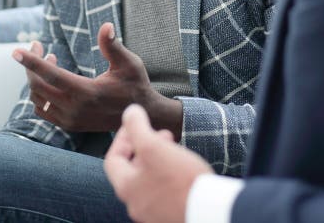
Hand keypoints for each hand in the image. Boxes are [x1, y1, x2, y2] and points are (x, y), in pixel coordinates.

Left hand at [12, 23, 182, 136]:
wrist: (141, 116)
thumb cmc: (135, 85)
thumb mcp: (129, 63)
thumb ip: (113, 46)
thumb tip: (106, 25)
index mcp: (86, 92)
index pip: (51, 75)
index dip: (32, 62)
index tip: (16, 51)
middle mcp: (74, 109)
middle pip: (38, 86)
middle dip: (32, 64)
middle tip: (37, 45)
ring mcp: (70, 120)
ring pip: (38, 98)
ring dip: (36, 78)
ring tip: (50, 58)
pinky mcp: (69, 125)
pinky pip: (43, 110)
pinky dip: (40, 94)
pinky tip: (50, 80)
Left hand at [104, 104, 212, 222]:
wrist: (210, 211)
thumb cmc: (181, 180)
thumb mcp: (153, 146)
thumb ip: (136, 127)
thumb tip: (129, 112)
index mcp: (127, 188)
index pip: (113, 160)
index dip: (123, 138)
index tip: (137, 124)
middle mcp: (136, 204)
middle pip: (132, 170)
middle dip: (144, 147)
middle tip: (161, 135)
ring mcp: (153, 213)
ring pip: (149, 180)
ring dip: (157, 160)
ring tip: (174, 149)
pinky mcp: (171, 216)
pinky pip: (163, 192)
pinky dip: (168, 175)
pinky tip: (183, 168)